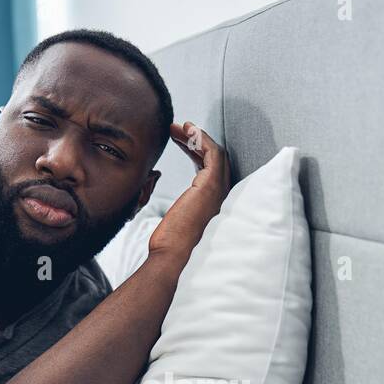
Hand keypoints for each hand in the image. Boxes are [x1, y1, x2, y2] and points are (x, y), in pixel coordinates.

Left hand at [147, 122, 231, 258]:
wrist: (172, 256)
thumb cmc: (169, 245)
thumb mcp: (174, 219)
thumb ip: (177, 206)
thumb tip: (162, 195)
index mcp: (213, 203)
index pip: (210, 169)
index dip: (196, 151)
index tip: (180, 140)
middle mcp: (221, 197)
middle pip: (215, 159)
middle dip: (197, 141)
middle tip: (177, 130)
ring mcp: (218, 191)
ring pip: (215, 153)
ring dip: (197, 136)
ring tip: (178, 127)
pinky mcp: (210, 186)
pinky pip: (212, 153)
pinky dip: (201, 139)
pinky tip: (186, 131)